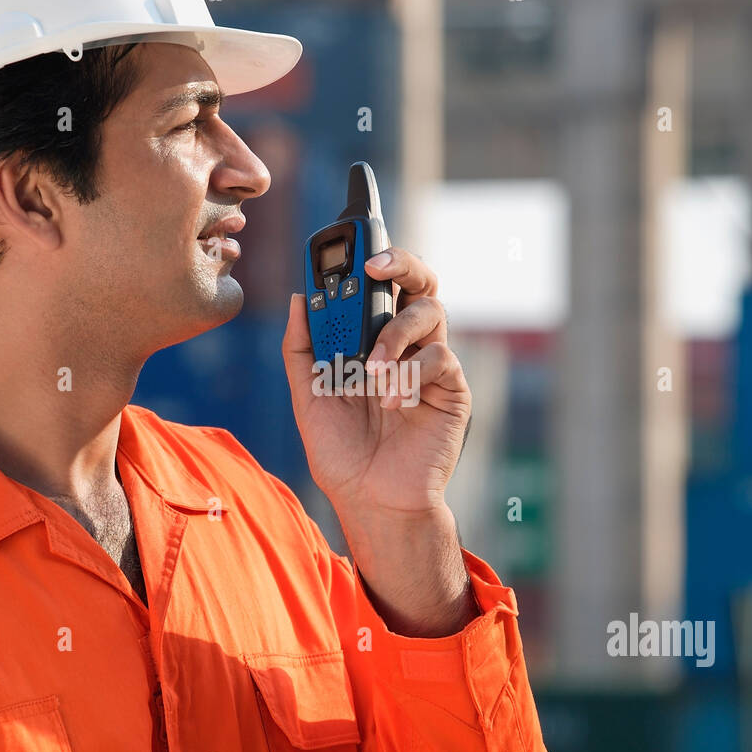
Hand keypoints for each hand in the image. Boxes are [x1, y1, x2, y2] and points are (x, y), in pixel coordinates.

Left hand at [281, 246, 470, 517]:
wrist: (372, 500)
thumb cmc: (342, 452)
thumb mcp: (308, 397)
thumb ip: (302, 349)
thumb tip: (300, 298)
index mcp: (371, 340)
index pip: (378, 286)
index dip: (369, 261)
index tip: (347, 251)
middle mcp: (406, 345)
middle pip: (418, 282)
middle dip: (400, 263)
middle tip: (375, 267)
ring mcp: (430, 365)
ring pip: (431, 312)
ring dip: (395, 334)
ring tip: (372, 370)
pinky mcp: (451, 390)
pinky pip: (440, 360)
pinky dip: (411, 376)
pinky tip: (392, 404)